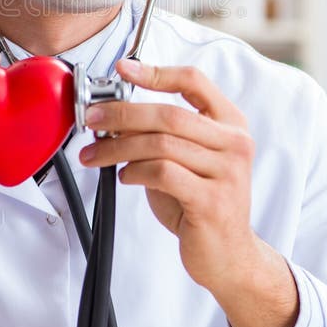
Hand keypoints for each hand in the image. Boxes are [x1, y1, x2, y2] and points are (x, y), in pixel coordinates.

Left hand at [79, 58, 297, 326]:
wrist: (229, 256)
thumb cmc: (201, 203)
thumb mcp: (184, 160)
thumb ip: (159, 135)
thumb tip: (115, 114)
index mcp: (230, 123)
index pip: (194, 81)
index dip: (156, 71)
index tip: (122, 69)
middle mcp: (234, 143)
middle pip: (169, 113)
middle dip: (122, 113)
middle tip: (92, 118)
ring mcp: (227, 172)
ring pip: (160, 144)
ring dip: (118, 147)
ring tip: (95, 155)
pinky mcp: (212, 201)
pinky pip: (162, 173)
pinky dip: (134, 171)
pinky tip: (124, 177)